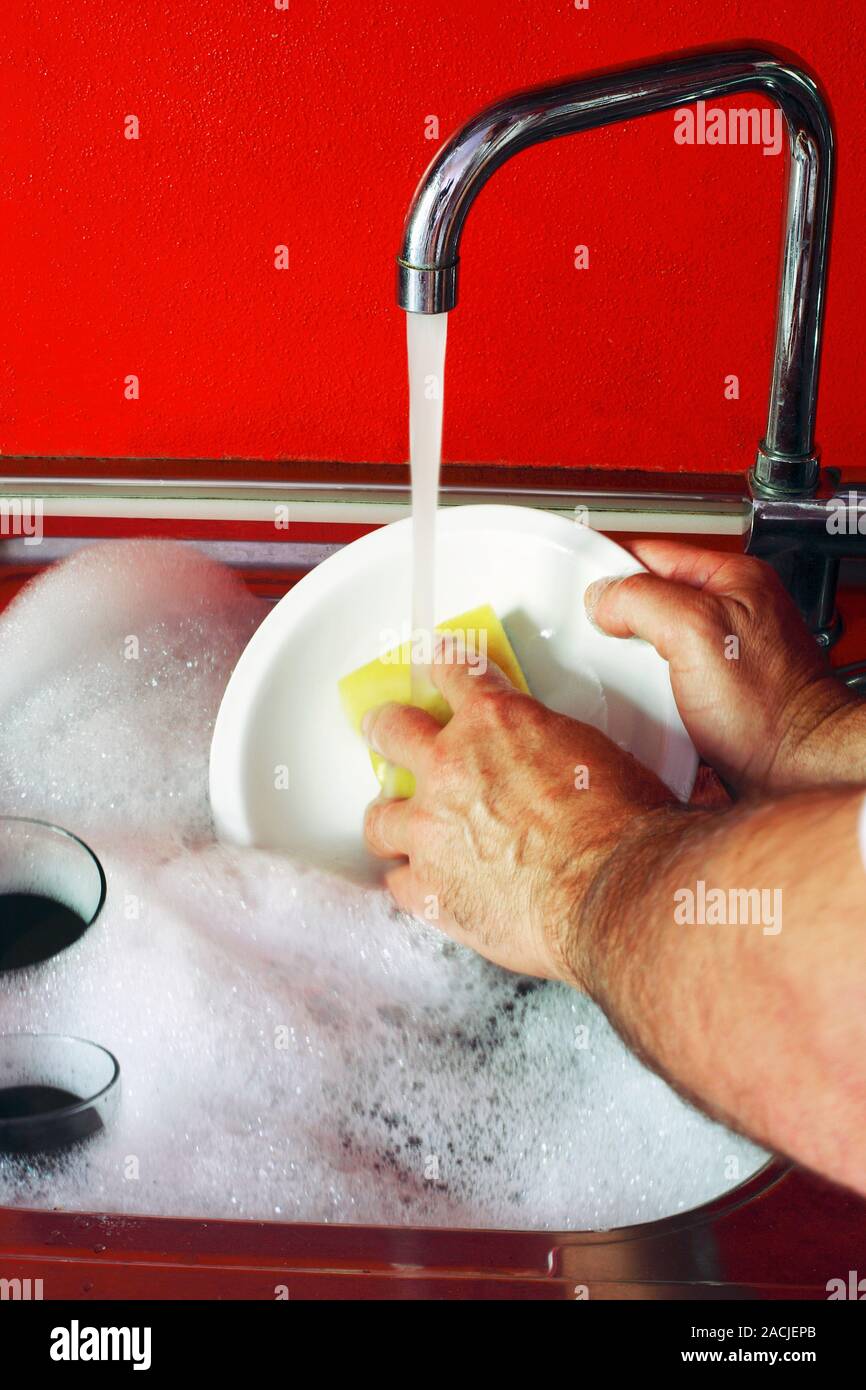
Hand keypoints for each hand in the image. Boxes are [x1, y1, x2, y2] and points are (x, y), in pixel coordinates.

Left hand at [362, 649, 675, 986]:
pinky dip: (413, 882)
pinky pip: (399, 882)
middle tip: (384, 731)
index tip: (434, 660)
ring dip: (391, 819)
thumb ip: (546, 744)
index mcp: (495, 722)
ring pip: (379, 818)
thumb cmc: (619, 824)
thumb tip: (541, 758)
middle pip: (392, 730)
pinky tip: (423, 884)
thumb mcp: (591, 750)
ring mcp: (430, 828)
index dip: (441, 665)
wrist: (613, 887)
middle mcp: (450, 766)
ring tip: (396, 827)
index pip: (454, 672)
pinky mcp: (428, 885)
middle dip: (387, 729)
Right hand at [585, 540, 858, 797]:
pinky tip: (637, 706)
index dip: (611, 565)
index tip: (579, 585)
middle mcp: (730, 615)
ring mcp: (721, 658)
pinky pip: (662, 684)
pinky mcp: (712, 698)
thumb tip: (603, 597)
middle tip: (596, 638)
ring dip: (627, 662)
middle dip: (616, 619)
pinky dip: (642, 694)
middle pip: (650, 600)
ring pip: (652, 646)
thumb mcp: (697, 630)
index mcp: (733, 580)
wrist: (797, 774)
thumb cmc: (772, 709)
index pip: (654, 553)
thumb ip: (643, 599)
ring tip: (618, 676)